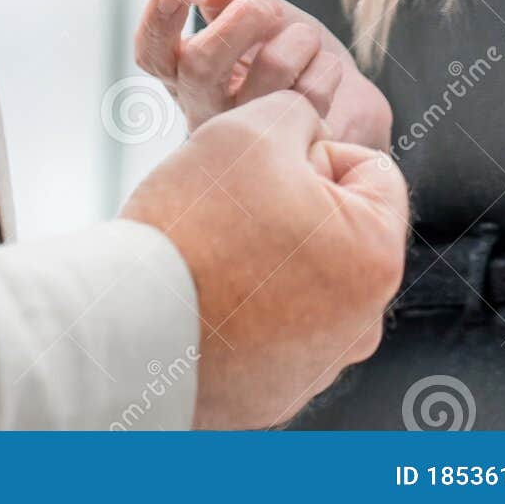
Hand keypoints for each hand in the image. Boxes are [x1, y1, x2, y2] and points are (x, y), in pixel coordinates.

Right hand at [122, 89, 408, 429]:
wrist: (129, 325)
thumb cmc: (194, 224)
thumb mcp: (252, 127)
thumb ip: (299, 112)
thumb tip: (308, 133)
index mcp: (376, 258)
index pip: (371, 170)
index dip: (312, 151)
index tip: (260, 173)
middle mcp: (364, 323)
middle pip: (337, 224)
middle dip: (290, 203)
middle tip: (230, 207)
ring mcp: (321, 364)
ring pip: (303, 273)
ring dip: (266, 253)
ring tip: (212, 251)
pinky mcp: (277, 391)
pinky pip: (271, 324)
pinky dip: (242, 304)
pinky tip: (203, 294)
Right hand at [135, 0, 391, 149]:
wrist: (341, 87)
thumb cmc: (282, 44)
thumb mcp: (247, 1)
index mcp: (184, 71)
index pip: (151, 53)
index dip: (157, 19)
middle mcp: (206, 109)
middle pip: (200, 66)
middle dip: (238, 22)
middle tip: (266, 9)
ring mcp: (247, 138)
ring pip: (269, 77)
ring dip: (297, 39)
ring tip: (306, 38)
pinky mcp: (294, 150)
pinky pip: (311, 98)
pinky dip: (325, 68)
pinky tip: (323, 73)